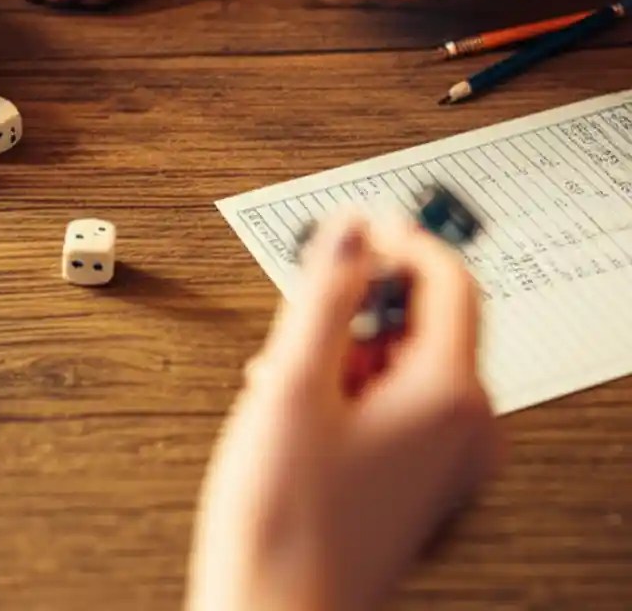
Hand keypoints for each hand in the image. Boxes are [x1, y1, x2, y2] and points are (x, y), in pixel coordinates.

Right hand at [187, 214, 501, 610]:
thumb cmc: (283, 521)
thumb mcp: (292, 384)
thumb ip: (323, 294)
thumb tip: (350, 230)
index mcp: (448, 396)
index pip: (450, 282)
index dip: (401, 242)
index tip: (362, 228)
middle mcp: (465, 431)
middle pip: (428, 328)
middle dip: (361, 311)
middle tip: (303, 318)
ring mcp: (448, 465)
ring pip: (406, 372)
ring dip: (347, 357)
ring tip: (285, 380)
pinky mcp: (421, 488)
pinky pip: (398, 414)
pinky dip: (352, 398)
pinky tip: (298, 416)